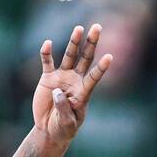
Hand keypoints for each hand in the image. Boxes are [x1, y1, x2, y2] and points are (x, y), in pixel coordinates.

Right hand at [34, 23, 112, 146]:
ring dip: (74, 42)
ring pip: (69, 55)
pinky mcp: (48, 77)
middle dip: (91, 43)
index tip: (110, 57)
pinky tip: (47, 44)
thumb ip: (64, 108)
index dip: (101, 68)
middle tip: (97, 27)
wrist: (49, 129)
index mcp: (83, 92)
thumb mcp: (66, 123)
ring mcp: (62, 77)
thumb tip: (58, 92)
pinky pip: (47, 62)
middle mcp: (75, 80)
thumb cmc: (63, 129)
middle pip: (85, 58)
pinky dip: (46, 53)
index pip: (94, 77)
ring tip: (79, 28)